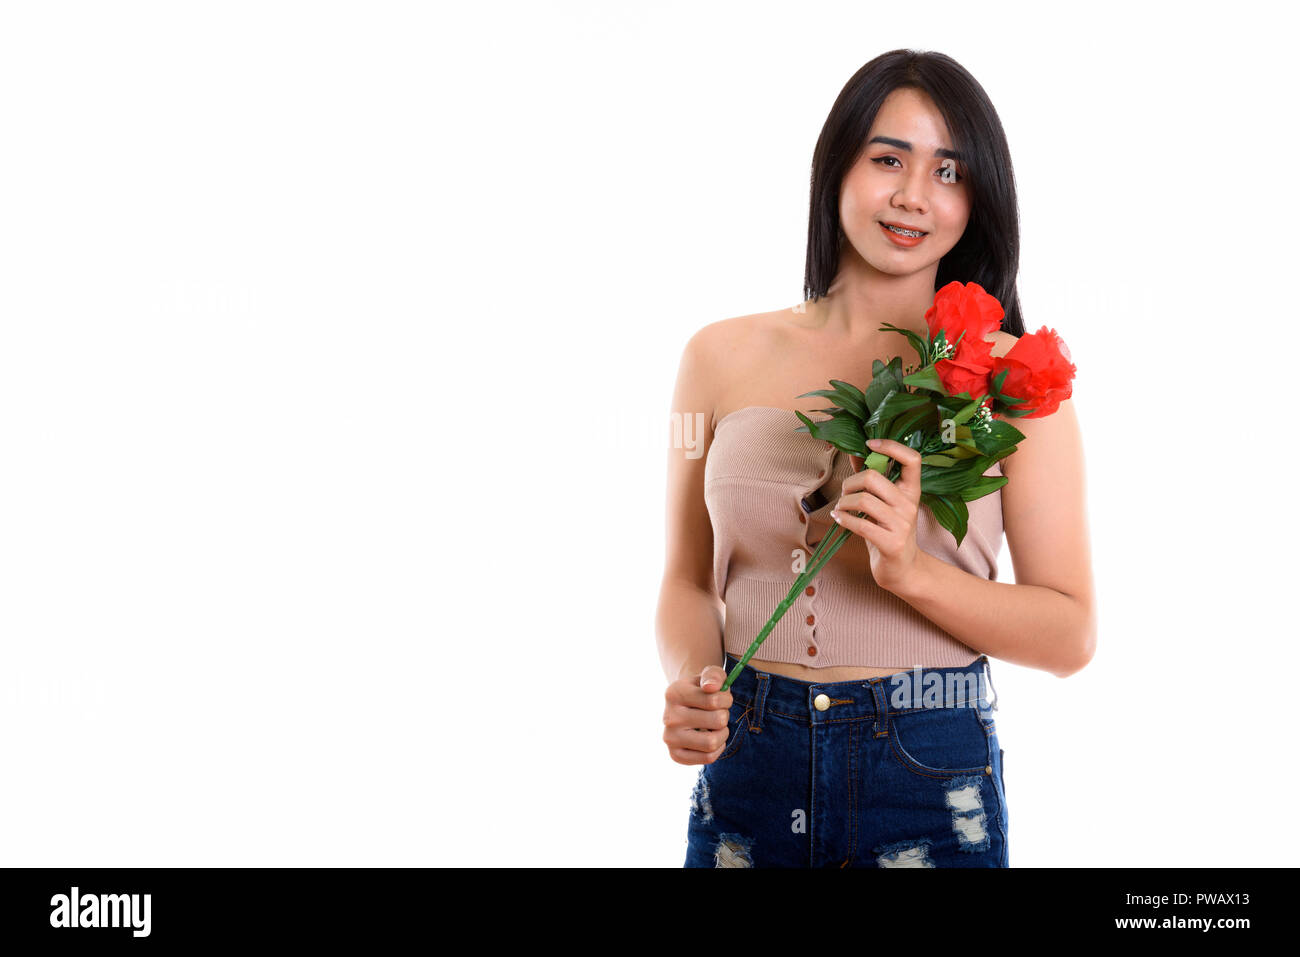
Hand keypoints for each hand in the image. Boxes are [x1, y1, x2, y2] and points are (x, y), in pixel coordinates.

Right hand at [663, 664, 733, 764]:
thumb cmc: (703, 690)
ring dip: (723, 734)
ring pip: (712, 742)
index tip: (722, 698)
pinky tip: (712, 738)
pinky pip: (708, 758)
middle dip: (725, 716)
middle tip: (719, 713)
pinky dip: (718, 749)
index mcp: (674, 693)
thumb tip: (711, 687)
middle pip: (717, 721)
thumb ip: (714, 675)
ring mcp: (670, 738)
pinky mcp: (675, 755)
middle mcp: (669, 717)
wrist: (686, 706)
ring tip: (717, 727)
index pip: (714, 700)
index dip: (726, 699)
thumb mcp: (710, 675)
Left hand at [831, 438, 922, 593]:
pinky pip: (860, 525)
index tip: (869, 444)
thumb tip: (854, 450)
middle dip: (850, 482)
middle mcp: (909, 505)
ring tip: (841, 508)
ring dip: (843, 502)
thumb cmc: (888, 530)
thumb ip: (872, 477)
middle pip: (873, 477)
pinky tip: (839, 519)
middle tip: (845, 492)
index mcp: (911, 490)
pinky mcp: (891, 543)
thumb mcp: (883, 503)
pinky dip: (843, 519)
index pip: (912, 459)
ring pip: (863, 500)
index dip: (890, 446)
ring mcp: (902, 525)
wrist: (903, 569)